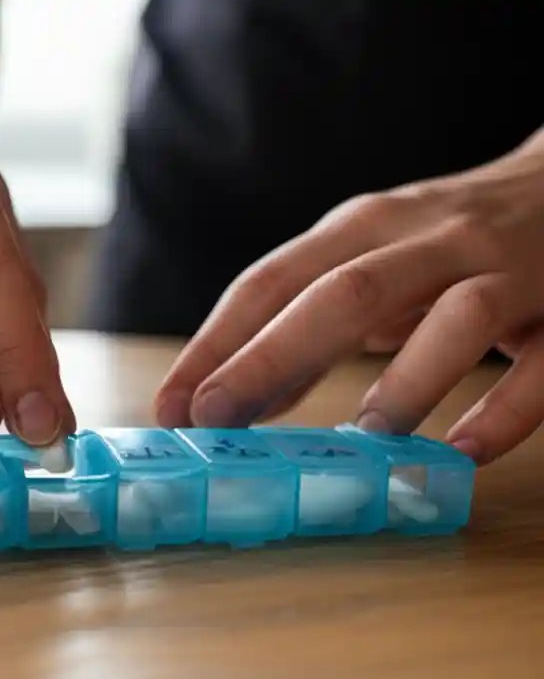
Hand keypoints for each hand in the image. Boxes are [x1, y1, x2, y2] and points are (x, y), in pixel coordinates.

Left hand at [155, 127, 543, 464]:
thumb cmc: (447, 240)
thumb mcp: (370, 261)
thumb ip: (306, 326)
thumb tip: (224, 399)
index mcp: (363, 227)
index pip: (271, 281)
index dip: (215, 344)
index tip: (170, 407)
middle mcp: (429, 238)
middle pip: (345, 292)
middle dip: (272, 357)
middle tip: (218, 420)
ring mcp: (507, 268)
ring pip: (459, 316)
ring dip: (408, 376)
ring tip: (366, 434)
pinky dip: (508, 408)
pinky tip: (465, 451)